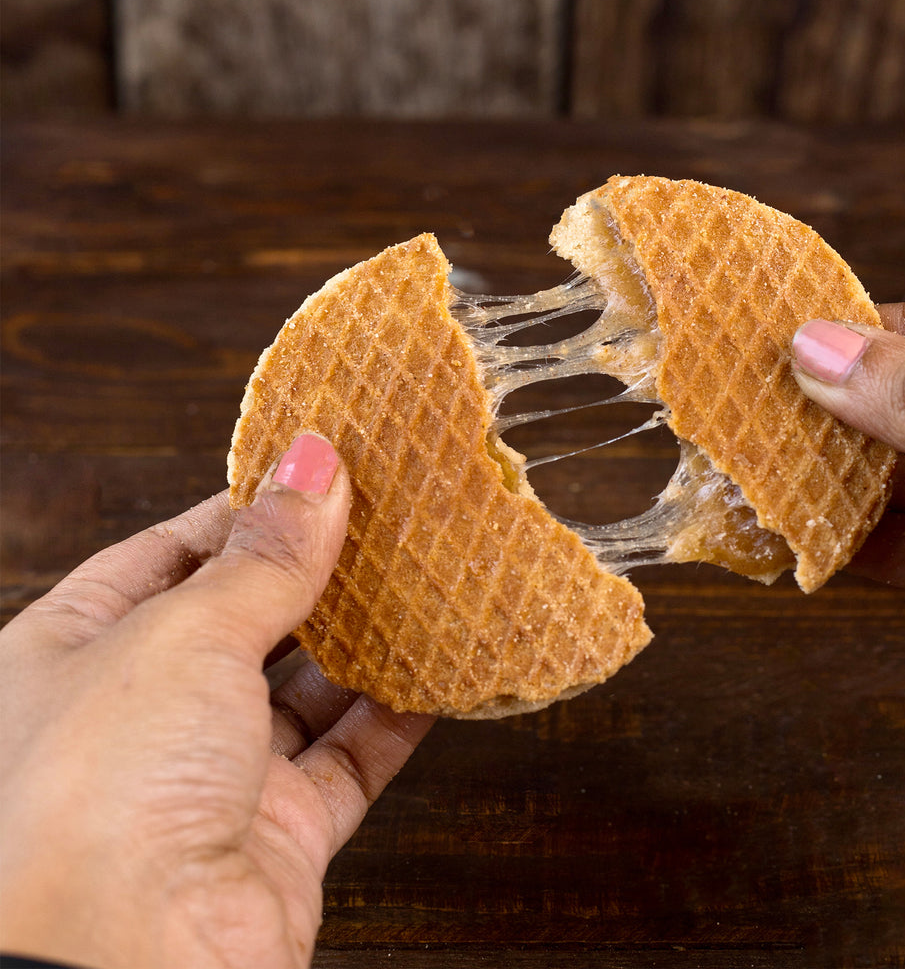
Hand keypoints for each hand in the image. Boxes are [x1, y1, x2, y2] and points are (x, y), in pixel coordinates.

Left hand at [0, 432, 433, 968]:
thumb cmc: (100, 790)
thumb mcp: (184, 634)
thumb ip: (264, 555)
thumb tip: (315, 460)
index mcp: (71, 656)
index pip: (165, 556)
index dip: (241, 509)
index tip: (313, 468)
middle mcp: (136, 720)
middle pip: (242, 621)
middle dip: (312, 570)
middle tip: (384, 513)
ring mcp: (208, 782)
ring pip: (303, 691)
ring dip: (363, 638)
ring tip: (422, 574)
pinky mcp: (275, 838)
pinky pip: (349, 760)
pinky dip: (397, 714)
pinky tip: (438, 666)